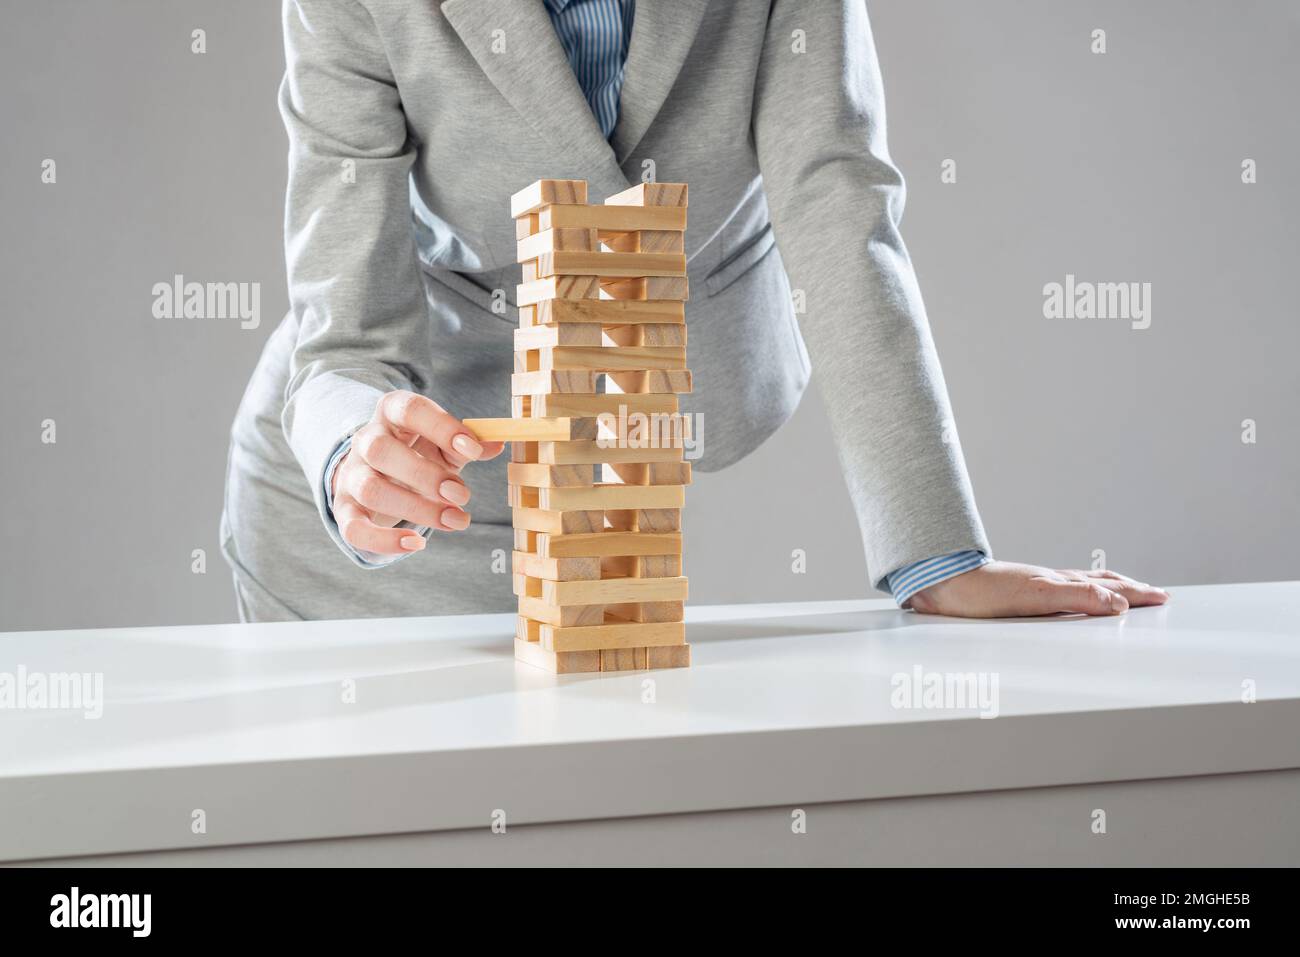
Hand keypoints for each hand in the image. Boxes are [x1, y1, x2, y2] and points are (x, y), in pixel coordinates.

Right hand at [332, 390, 503, 554]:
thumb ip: (465, 445)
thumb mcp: (443, 444)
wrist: (380, 472)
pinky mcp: (345, 509)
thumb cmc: (419, 453)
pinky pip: (353, 529)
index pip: (409, 409)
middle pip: (382, 450)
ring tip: (455, 520)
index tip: (473, 451)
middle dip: (426, 476)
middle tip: (462, 496)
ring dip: (417, 509)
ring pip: (371, 490)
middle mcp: (365, 440)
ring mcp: (351, 475)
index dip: (441, 427)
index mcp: (391, 413)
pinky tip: (417, 543)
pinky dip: (384, 541)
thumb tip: (496, 444)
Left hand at [908, 561, 1169, 617]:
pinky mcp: (1016, 598)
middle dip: (1129, 590)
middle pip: (1098, 584)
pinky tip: (1066, 602)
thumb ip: (1076, 599)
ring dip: (1105, 591)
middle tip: (1154, 594)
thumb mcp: (1036, 596)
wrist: (940, 583)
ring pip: (1079, 588)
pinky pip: (1058, 597)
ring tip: (1120, 594)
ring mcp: (1034, 589)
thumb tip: (1119, 605)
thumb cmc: (982, 591)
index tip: (1162, 597)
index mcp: (1059, 583)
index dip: (1136, 594)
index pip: (1108, 589)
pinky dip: (1075, 598)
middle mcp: (1050, 584)